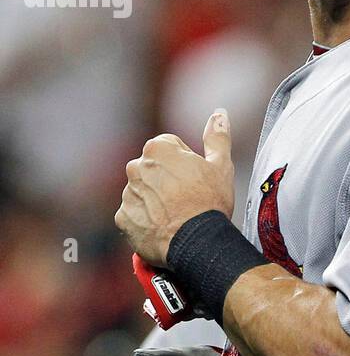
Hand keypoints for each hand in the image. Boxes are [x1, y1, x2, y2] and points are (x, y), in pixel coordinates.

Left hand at [115, 110, 234, 266]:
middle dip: (166, 179)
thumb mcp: (221, 166)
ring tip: (176, 216)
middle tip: (187, 198)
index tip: (195, 179)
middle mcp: (135, 167)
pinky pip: (134, 215)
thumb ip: (217, 137)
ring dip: (155, 200)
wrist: (197, 242)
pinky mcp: (123, 218)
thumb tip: (220, 113)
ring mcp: (127, 194)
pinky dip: (145, 220)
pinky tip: (164, 228)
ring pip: (142, 191)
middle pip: (152, 168)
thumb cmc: (210, 202)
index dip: (185, 162)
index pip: (169, 146)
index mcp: (158, 149)